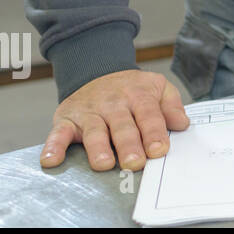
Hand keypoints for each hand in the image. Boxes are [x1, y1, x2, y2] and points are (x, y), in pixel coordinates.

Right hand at [40, 70, 189, 171]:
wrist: (97, 69)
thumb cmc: (132, 88)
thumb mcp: (158, 87)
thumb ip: (171, 105)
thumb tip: (182, 124)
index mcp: (138, 96)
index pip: (149, 115)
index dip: (154, 133)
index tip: (159, 150)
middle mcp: (113, 104)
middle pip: (122, 126)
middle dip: (128, 145)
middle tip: (134, 163)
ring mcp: (89, 112)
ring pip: (94, 131)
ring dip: (97, 148)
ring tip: (104, 164)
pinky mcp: (67, 119)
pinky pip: (58, 133)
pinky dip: (52, 146)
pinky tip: (51, 160)